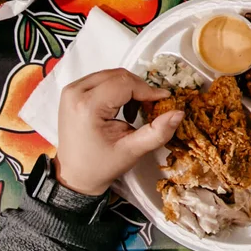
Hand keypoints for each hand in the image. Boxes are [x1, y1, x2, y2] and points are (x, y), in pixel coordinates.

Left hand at [54, 68, 182, 195]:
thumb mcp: (131, 151)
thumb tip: (179, 113)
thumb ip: (157, 132)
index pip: (125, 84)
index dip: (148, 90)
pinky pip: (102, 79)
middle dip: (139, 89)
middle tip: (149, 108)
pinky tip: (120, 108)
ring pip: (112, 75)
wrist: (74, 175)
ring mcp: (71, 90)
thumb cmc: (100, 165)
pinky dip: (117, 89)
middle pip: (119, 76)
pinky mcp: (71, 92)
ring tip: (133, 111)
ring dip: (129, 88)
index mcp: (86, 106)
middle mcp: (75, 93)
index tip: (163, 101)